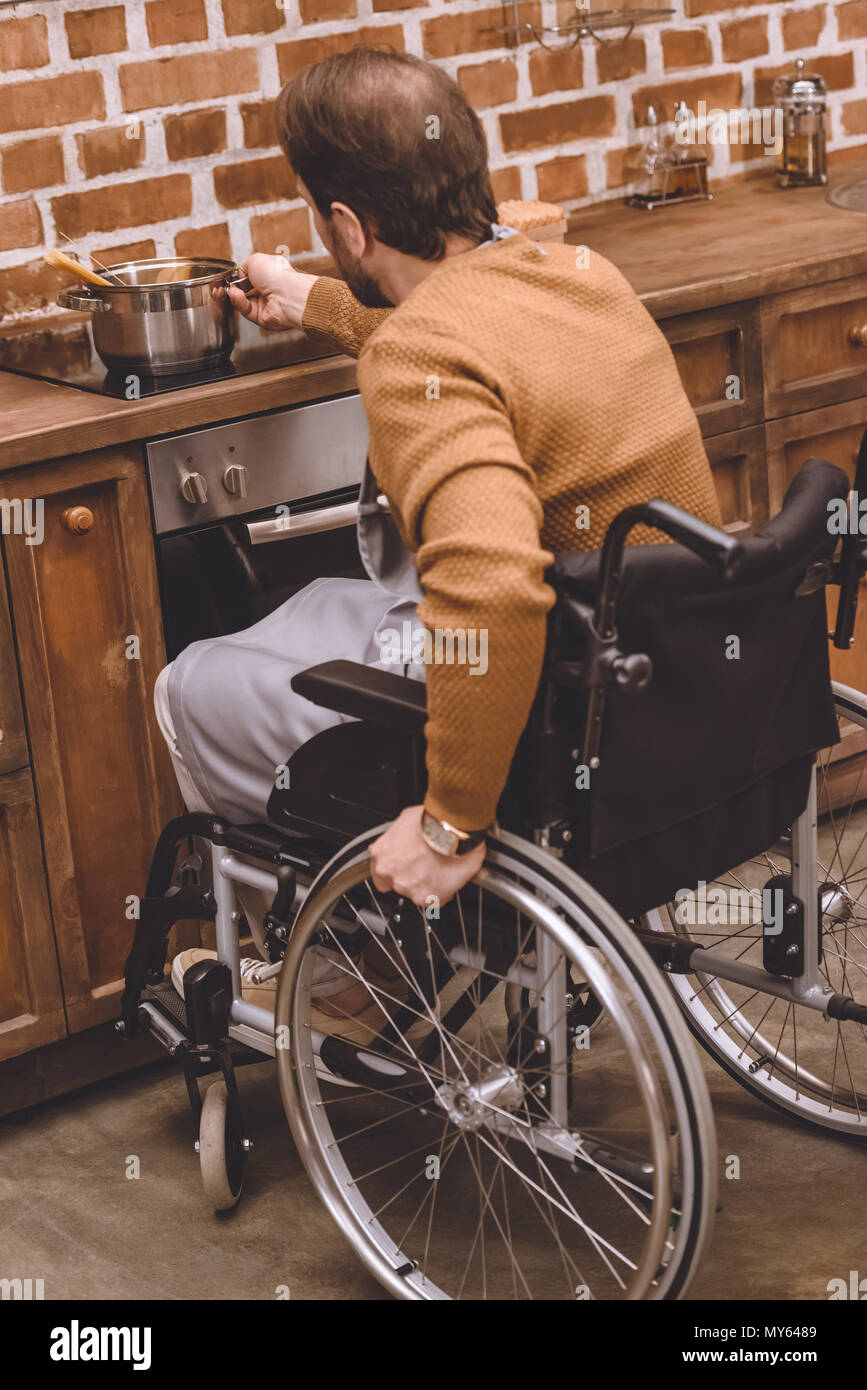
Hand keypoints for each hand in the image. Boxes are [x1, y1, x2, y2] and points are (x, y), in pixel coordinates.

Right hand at [225, 252, 317, 332]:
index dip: (239, 278)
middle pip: (245, 292)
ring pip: (244, 302)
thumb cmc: (278, 275)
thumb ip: (243, 266)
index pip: (251, 278)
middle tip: (230, 286)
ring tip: (234, 291)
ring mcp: (266, 304)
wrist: (287, 295)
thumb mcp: (255, 260)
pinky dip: (240, 303)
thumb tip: (239, 275)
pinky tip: (237, 296)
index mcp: (271, 275)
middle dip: (235, 288)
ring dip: (236, 295)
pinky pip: (247, 311)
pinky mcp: (263, 318)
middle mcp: (269, 290)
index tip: (231, 278)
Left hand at [369, 805, 484, 910]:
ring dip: (428, 883)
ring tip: (441, 867)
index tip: (403, 869)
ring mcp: (407, 887)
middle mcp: (391, 874)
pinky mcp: (426, 897)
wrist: (450, 830)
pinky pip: (435, 899)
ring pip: (417, 892)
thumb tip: (402, 837)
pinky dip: (443, 891)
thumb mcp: (406, 820)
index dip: (394, 872)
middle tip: (427, 865)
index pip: (380, 875)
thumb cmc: (431, 822)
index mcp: (382, 856)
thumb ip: (397, 836)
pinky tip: (450, 876)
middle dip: (412, 877)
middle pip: (399, 884)